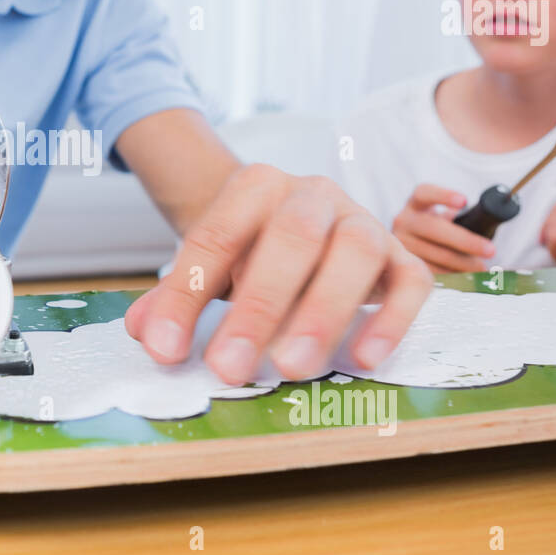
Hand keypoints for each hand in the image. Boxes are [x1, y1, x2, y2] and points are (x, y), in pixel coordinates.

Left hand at [123, 166, 433, 384]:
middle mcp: (313, 194)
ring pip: (356, 251)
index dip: (186, 296)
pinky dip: (390, 319)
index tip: (166, 351)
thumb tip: (145, 331)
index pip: (215, 237)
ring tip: (293, 368)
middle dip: (258, 306)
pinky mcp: (401, 256)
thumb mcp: (210, 268)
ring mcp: (362, 220)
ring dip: (324, 311)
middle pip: (292, 237)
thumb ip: (175, 297)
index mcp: (255, 187)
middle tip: (229, 368)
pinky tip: (364, 360)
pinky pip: (410, 281)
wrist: (304, 222)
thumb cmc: (253, 252)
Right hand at [391, 184, 495, 272]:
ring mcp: (400, 244)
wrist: (410, 249)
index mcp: (415, 204)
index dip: (443, 196)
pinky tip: (465, 277)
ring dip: (462, 263)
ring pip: (434, 254)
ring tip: (482, 268)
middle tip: (490, 250)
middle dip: (466, 241)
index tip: (464, 202)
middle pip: (434, 228)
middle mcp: (403, 221)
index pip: (424, 193)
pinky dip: (451, 276)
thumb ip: (465, 217)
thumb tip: (497, 218)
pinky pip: (430, 272)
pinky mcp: (403, 265)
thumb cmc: (436, 232)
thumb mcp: (444, 218)